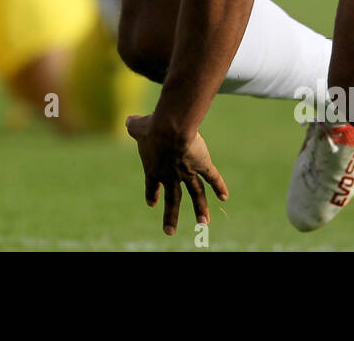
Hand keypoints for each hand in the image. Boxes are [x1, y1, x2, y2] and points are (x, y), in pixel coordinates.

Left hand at [126, 113, 227, 235]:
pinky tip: (224, 197)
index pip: (151, 186)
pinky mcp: (202, 164)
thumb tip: (130, 121)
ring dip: (200, 209)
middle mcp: (171, 175)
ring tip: (203, 223)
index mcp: (154, 169)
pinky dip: (219, 186)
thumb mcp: (137, 126)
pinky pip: (212, 177)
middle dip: (170, 216)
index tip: (152, 203)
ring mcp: (187, 172)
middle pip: (172, 199)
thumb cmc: (151, 128)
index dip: (151, 194)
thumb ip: (133, 126)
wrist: (169, 130)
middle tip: (169, 231)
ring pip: (196, 194)